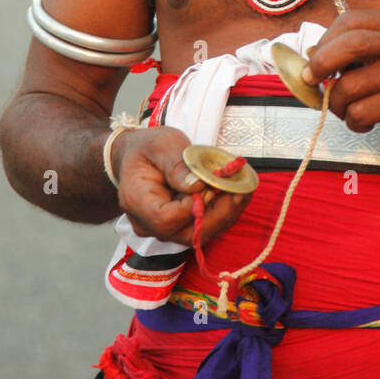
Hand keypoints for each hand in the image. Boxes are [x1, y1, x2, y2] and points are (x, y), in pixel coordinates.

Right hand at [111, 125, 254, 246]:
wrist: (138, 156)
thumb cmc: (147, 147)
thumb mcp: (161, 144)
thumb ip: (177, 165)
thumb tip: (197, 185)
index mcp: (137, 201)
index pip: (166, 220)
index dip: (193, 207)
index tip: (211, 184)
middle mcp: (148, 223)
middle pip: (186, 234)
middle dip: (219, 213)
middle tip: (240, 188)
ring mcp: (164, 229)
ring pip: (199, 234)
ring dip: (226, 213)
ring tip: (243, 187)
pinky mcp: (179, 227)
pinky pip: (203, 227)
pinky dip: (224, 211)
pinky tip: (238, 192)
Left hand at [302, 9, 379, 149]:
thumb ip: (352, 49)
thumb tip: (310, 57)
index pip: (349, 21)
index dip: (324, 40)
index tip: (315, 59)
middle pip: (350, 45)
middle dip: (321, 64)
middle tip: (312, 79)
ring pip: (349, 87)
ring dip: (337, 104)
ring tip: (345, 109)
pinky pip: (360, 112)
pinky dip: (353, 121)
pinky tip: (363, 121)